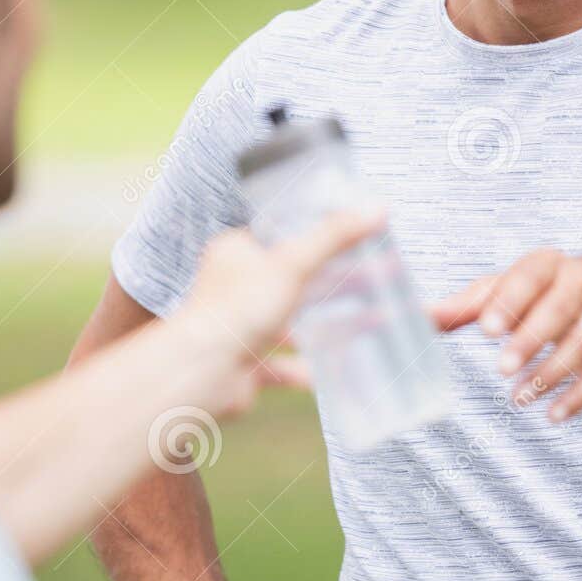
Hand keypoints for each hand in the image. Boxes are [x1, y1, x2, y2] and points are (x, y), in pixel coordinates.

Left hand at [175, 207, 384, 417]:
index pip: (280, 237)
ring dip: (326, 329)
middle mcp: (234, 288)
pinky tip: (333, 371)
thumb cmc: (237, 309)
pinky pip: (283, 366)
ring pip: (290, 325)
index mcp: (236, 253)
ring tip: (369, 324)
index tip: (354, 238)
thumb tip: (377, 209)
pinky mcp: (245, 363)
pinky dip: (306, 370)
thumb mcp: (292, 263)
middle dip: (334, 285)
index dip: (317, 237)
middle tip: (374, 279)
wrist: (204, 371)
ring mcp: (240, 327)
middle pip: (292, 282)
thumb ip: (334, 236)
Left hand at [433, 248, 581, 420]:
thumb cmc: (545, 287)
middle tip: (502, 368)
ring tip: (518, 398)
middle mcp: (581, 284)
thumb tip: (419, 318)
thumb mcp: (507, 286)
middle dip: (531, 340)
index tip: (486, 329)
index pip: (529, 278)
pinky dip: (578, 396)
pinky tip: (553, 414)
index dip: (509, 302)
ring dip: (550, 374)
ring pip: (581, 345)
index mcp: (548, 264)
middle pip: (559, 311)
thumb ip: (466, 305)